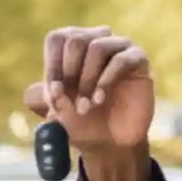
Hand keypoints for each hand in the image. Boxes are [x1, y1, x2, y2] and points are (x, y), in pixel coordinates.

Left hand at [23, 26, 153, 151]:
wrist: (110, 141)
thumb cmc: (81, 121)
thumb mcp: (54, 112)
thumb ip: (43, 99)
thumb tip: (52, 89)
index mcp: (71, 45)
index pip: (57, 39)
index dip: (52, 67)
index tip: (53, 94)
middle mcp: (96, 39)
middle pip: (75, 40)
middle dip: (69, 75)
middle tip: (71, 102)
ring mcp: (119, 46)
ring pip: (97, 48)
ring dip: (86, 81)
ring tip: (86, 106)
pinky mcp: (138, 59)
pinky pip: (120, 60)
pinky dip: (105, 81)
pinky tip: (99, 100)